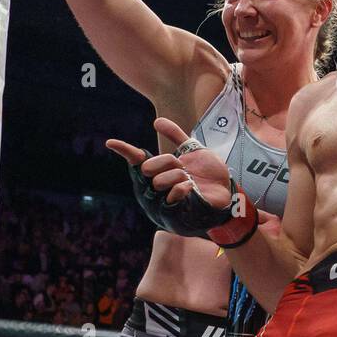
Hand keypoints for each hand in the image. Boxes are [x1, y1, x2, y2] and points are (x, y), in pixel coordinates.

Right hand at [106, 117, 231, 208]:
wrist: (225, 191)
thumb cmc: (207, 174)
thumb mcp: (193, 150)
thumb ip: (176, 135)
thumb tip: (157, 121)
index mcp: (156, 174)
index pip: (137, 161)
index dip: (125, 151)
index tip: (110, 142)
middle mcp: (154, 189)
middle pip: (148, 169)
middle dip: (167, 162)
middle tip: (182, 166)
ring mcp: (162, 204)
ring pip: (158, 183)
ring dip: (177, 176)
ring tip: (189, 179)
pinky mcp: (174, 215)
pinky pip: (170, 199)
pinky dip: (181, 188)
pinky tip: (190, 186)